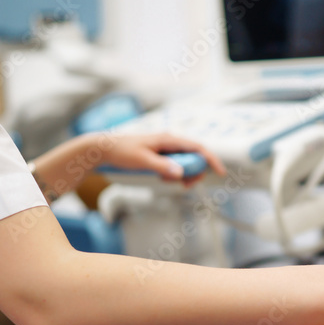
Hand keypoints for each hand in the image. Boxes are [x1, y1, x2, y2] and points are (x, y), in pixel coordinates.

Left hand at [96, 132, 226, 186]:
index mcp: (168, 139)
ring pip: (184, 163)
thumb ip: (162, 166)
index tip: (220, 172)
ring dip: (183, 175)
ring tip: (170, 182)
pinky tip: (162, 179)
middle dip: (195, 172)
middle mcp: (169, 142)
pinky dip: (173, 174)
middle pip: (194, 157)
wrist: (103, 149)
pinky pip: (174, 166)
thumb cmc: (121, 151)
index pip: (198, 147)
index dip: (211, 159)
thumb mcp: (142, 160)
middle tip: (187, 185)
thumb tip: (181, 173)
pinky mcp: (159, 156)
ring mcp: (164, 149)